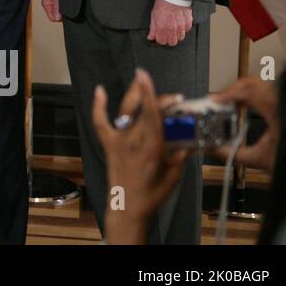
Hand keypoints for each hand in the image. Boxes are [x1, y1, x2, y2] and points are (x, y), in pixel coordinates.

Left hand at [92, 68, 187, 244]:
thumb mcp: (175, 175)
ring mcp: (118, 140)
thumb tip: (187, 141)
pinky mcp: (108, 144)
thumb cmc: (154, 193)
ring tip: (140, 81)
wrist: (128, 207)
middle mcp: (134, 140)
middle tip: (173, 97)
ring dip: (134, 95)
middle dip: (157, 97)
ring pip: (124, 111)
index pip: (153, 115)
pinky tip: (99, 90)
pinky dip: (98, 105)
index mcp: (153, 147)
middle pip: (143, 110)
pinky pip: (100, 122)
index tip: (151, 79)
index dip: (153, 95)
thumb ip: (181, 155)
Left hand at [147, 0, 192, 45]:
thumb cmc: (163, 4)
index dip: (160, 39)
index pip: (162, 42)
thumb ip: (152, 28)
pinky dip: (183, 28)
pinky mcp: (188, 22)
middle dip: (169, 39)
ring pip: (180, 38)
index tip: (160, 36)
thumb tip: (150, 37)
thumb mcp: (153, 15)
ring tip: (174, 27)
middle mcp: (172, 28)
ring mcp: (181, 26)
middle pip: (172, 43)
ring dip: (177, 34)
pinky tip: (179, 23)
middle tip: (167, 34)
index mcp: (162, 27)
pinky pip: (186, 30)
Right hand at [213, 77, 277, 172]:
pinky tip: (247, 104)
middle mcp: (284, 103)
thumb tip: (212, 148)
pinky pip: (269, 90)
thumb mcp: (259, 159)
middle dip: (234, 89)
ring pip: (262, 84)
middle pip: (254, 83)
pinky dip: (255, 93)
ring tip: (231, 101)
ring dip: (244, 90)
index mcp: (278, 114)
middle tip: (220, 100)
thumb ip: (233, 153)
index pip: (249, 92)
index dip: (229, 93)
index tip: (215, 100)